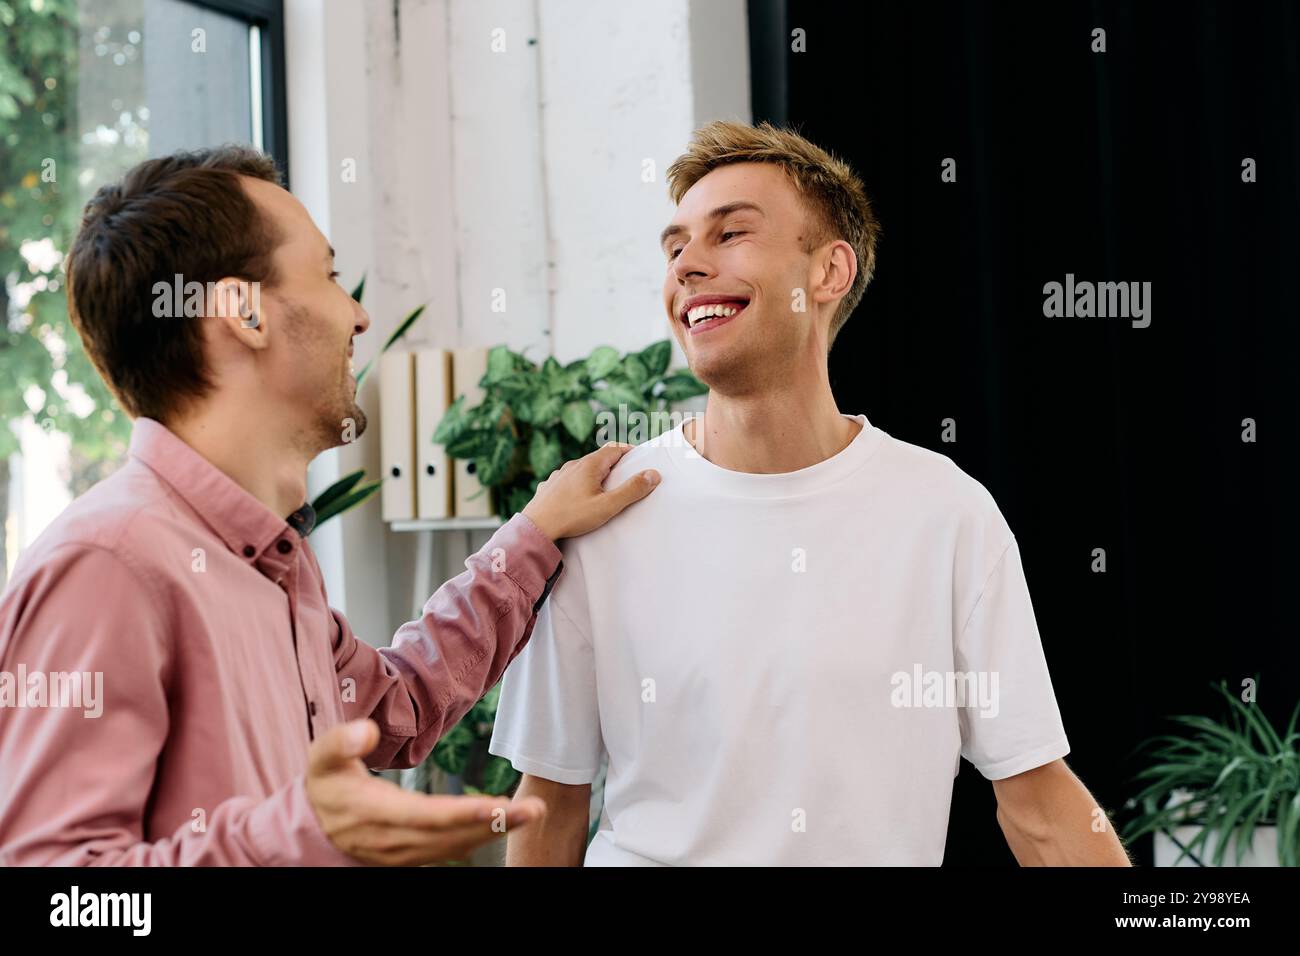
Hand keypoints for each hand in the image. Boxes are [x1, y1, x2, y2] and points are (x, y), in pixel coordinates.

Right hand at [305, 719, 544, 865]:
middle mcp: (392, 839)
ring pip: (454, 845)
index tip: (495, 806)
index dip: (460, 814)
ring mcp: (402, 851)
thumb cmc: (325, 782)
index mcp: (373, 812)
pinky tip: (504, 824)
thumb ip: (340, 742)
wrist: (314, 823)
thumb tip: (367, 730)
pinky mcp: (411, 854)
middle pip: (449, 834)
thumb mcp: (321, 757)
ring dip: (494, 831)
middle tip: (534, 809)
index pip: (424, 816)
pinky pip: (449, 849)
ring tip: (529, 814)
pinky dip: (478, 838)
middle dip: (494, 823)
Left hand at [522, 442, 660, 541]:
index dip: (628, 450)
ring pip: (580, 468)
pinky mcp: (549, 487)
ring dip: (594, 473)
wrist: (537, 527)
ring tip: (602, 485)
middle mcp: (572, 465)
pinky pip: (567, 480)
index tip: (637, 455)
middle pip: (597, 458)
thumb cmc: (572, 516)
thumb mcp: (608, 505)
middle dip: (612, 463)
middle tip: (624, 472)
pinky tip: (577, 494)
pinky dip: (577, 483)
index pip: (613, 449)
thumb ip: (631, 490)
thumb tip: (653, 475)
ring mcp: (559, 475)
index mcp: (589, 465)